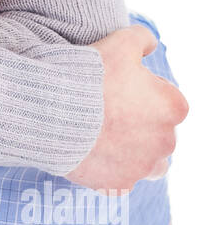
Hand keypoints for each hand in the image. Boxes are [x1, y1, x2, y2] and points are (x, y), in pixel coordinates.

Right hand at [67, 26, 188, 190]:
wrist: (52, 111)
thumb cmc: (89, 75)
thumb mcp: (118, 42)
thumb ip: (141, 39)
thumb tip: (149, 44)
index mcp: (173, 107)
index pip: (166, 100)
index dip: (142, 93)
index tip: (118, 90)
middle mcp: (166, 141)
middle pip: (158, 133)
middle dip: (139, 125)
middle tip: (106, 112)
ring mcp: (142, 166)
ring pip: (149, 163)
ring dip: (133, 153)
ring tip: (105, 139)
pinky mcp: (119, 185)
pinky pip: (120, 180)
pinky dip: (109, 171)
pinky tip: (91, 155)